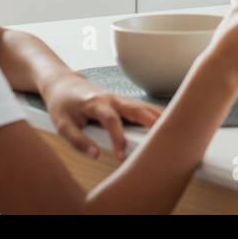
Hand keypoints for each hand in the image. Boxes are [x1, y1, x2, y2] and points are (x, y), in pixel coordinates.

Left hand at [41, 72, 160, 160]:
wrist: (63, 83)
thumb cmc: (62, 104)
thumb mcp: (62, 125)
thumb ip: (78, 141)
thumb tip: (96, 154)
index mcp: (96, 103)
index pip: (112, 120)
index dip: (118, 138)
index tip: (121, 155)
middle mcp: (112, 98)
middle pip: (137, 109)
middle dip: (152, 122)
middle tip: (166, 136)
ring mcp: (120, 98)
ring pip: (144, 106)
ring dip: (159, 117)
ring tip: (175, 129)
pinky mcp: (124, 100)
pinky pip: (144, 107)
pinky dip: (157, 114)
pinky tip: (168, 122)